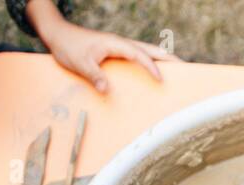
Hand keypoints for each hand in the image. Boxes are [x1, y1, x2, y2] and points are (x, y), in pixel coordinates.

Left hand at [42, 21, 178, 93]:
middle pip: (149, 49)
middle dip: (167, 58)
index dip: (151, 66)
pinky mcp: (115, 50)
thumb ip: (94, 76)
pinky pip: (137, 55)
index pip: (139, 54)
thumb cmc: (68, 47)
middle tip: (184, 67)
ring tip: (176, 69)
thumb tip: (107, 90)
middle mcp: (120, 43)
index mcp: (115, 44)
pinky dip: (149, 60)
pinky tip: (152, 69)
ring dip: (161, 58)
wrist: (58, 34)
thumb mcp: (79, 64)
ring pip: (145, 50)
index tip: (161, 79)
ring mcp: (119, 46)